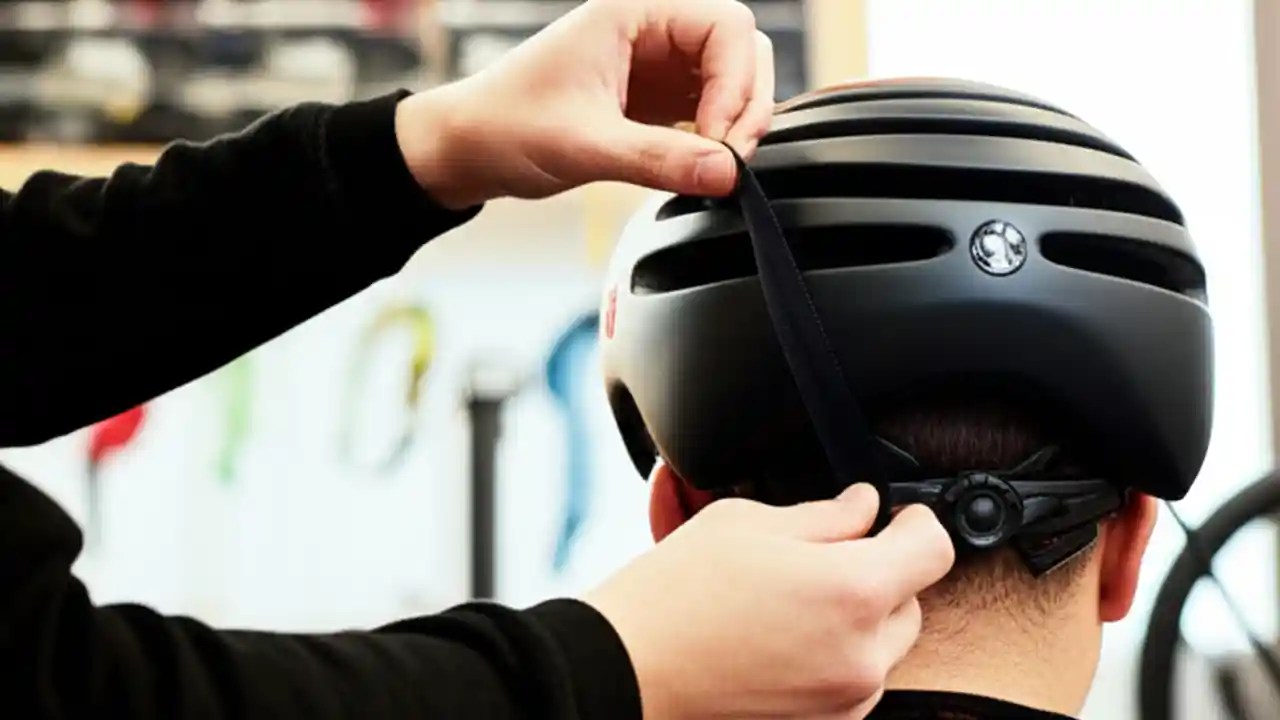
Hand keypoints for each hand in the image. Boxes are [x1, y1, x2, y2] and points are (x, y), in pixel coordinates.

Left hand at [395, 0, 775, 208]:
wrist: (467, 150)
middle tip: (728, 160)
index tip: (722, 139)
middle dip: (746, 104)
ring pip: (732, 82)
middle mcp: (651, 31)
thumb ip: (658, 158)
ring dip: (737, 123)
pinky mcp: (656, 103)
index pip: (726, 25)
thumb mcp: (583, 144)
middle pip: (740, 50)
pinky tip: (701, 168)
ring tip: (715, 167)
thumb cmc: (505, 126)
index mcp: (633, 11)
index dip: (737, 82)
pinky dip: (717, 140)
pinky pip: (710, 112)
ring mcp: (657, 66)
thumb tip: (725, 173)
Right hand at [584, 475, 955, 718]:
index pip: (934, 547)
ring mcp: (844, 700)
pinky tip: (780, 632)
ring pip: (883, 643)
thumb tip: (863, 508)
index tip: (893, 515)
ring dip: (856, 615)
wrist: (626, 670)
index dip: (914, 520)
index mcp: (853, 592)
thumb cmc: (674, 596)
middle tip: (823, 555)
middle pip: (912, 600)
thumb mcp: (746, 522)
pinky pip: (852, 680)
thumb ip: (825, 515)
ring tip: (791, 596)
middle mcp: (862, 655)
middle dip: (880, 571)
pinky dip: (832, 653)